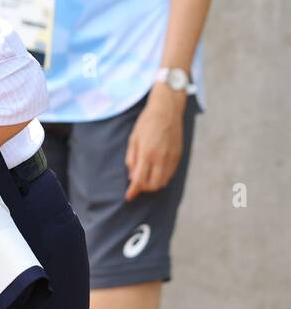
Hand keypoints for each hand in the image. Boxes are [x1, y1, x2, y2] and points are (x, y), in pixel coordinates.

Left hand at [124, 85, 185, 200]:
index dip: (134, 191)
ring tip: (145, 179)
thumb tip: (132, 177)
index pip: (139, 180)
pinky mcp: (178, 156)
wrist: (167, 111)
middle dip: (144, 189)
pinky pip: (170, 174)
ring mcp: (171, 158)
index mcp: (146, 153)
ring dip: (153, 185)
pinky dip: (162, 178)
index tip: (129, 197)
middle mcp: (160, 158)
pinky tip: (155, 172)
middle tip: (137, 185)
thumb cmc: (146, 123)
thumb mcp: (133, 139)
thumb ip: (131, 159)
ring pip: (163, 182)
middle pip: (153, 185)